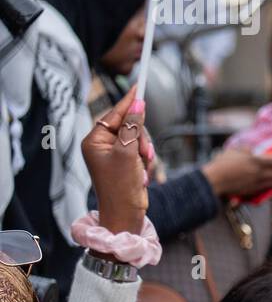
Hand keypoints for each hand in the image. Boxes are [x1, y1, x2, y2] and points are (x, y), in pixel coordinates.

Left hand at [82, 87, 151, 236]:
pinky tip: (142, 174)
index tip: (139, 87)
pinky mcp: (126, 163)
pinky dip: (146, 162)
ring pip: (139, 139)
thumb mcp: (128, 153)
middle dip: (141, 140)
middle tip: (145, 153)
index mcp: (95, 141)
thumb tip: (138, 105)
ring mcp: (115, 155)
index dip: (128, 102)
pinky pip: (142, 152)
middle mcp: (103, 146)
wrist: (126, 214)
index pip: (114, 114)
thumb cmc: (121, 186)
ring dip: (146, 152)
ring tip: (143, 168)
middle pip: (130, 126)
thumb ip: (133, 127)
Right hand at [202, 148, 271, 198]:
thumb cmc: (222, 164)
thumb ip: (245, 150)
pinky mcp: (251, 192)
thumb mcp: (234, 151)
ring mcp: (256, 184)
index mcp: (256, 161)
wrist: (213, 181)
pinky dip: (268, 186)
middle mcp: (259, 173)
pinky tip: (267, 184)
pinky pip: (264, 189)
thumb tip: (250, 151)